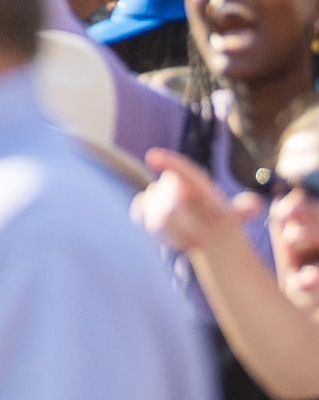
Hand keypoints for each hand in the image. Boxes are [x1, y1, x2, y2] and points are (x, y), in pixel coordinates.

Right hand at [136, 148, 258, 258]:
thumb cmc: (218, 219)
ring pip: (155, 213)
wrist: (200, 228)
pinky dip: (158, 230)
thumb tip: (256, 204)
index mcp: (193, 181)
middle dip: (185, 224)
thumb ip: (242, 210)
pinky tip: (174, 240)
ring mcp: (155, 194)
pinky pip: (143, 215)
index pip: (180, 167)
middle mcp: (172, 183)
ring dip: (174, 232)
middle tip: (202, 242)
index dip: (167, 160)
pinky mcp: (143, 206)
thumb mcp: (232, 216)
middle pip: (169, 201)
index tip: (151, 156)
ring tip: (191, 243)